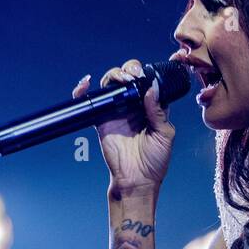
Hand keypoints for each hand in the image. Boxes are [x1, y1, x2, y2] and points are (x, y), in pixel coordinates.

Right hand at [73, 58, 175, 194]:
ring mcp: (116, 111)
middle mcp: (133, 106)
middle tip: (134, 75)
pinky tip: (86, 84)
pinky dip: (83, 91)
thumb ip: (158, 111)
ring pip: (111, 84)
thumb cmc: (155, 161)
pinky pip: (91, 102)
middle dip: (130, 69)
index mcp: (151, 107)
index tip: (146, 75)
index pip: (147, 82)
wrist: (137, 179)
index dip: (146, 74)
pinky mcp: (101, 119)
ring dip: (114, 75)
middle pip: (128, 77)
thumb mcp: (164, 134)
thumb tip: (152, 89)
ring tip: (122, 79)